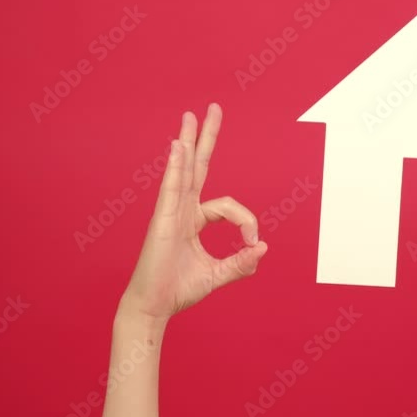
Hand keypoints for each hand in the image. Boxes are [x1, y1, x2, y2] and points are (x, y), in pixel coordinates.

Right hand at [120, 103, 267, 321]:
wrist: (154, 307)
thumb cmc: (178, 290)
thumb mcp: (218, 274)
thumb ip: (241, 263)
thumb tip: (262, 247)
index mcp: (194, 220)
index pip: (227, 206)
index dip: (246, 220)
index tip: (251, 243)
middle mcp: (181, 210)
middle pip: (197, 166)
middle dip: (205, 138)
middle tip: (212, 108)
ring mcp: (170, 212)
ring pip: (182, 169)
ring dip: (188, 141)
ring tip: (191, 115)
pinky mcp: (162, 220)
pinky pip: (171, 188)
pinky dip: (175, 166)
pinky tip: (179, 145)